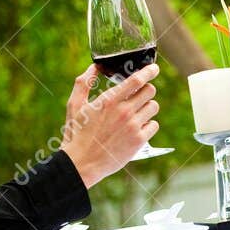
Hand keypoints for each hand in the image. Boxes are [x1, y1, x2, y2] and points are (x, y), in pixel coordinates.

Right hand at [59, 63, 161, 188]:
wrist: (82, 162)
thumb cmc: (77, 133)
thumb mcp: (75, 105)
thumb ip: (83, 83)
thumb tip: (94, 67)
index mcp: (109, 100)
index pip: (137, 79)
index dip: (149, 71)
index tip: (154, 68)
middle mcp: (124, 111)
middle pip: (150, 91)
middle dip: (146, 90)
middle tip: (139, 95)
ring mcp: (133, 127)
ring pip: (153, 107)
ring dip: (147, 107)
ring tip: (136, 113)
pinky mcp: (139, 141)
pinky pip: (154, 125)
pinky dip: (148, 125)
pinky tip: (137, 127)